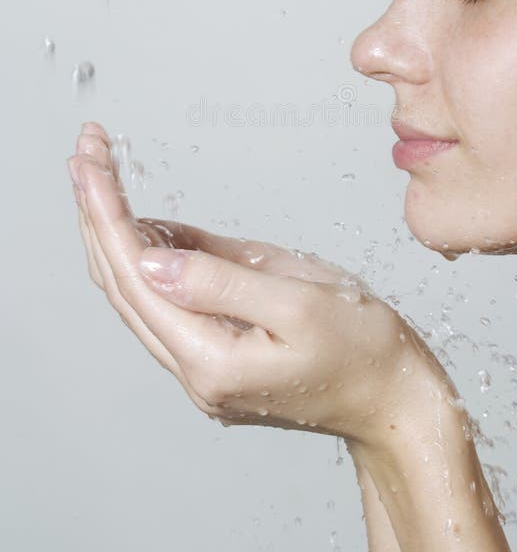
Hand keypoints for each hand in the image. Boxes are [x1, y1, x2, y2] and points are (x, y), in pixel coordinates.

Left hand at [68, 121, 455, 443]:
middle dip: (98, 214)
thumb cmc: (364, 348)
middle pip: (124, 285)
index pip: (135, 277)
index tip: (90, 160)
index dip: (105, 213)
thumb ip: (221, 280)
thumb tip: (151, 257)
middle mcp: (195, 371)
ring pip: (139, 294)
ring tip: (103, 177)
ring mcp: (203, 367)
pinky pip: (170, 302)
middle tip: (87, 154)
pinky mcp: (218, 355)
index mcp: (211, 361)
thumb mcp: (300, 300)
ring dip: (116, 234)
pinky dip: (153, 258)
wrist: (394, 398)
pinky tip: (148, 225)